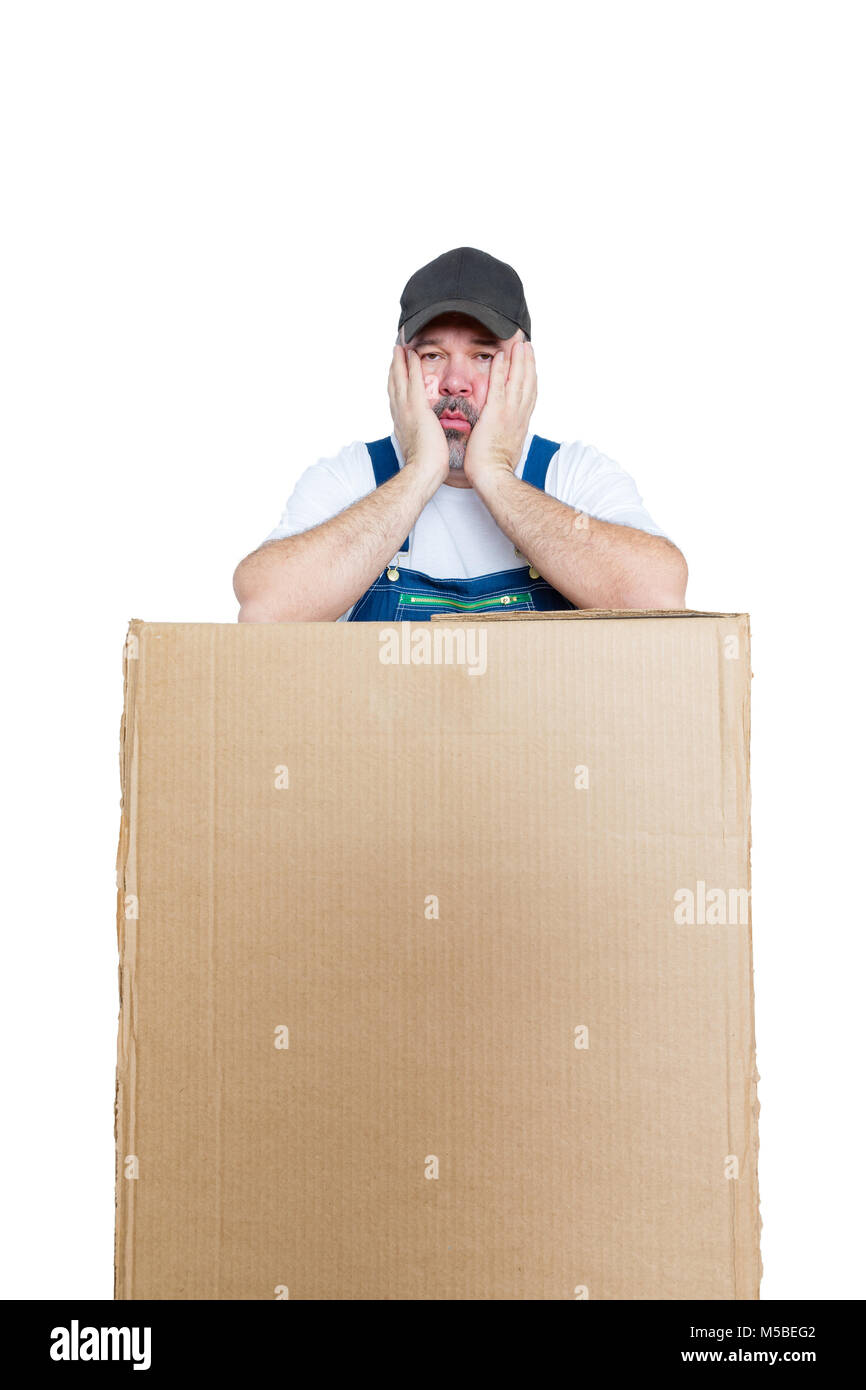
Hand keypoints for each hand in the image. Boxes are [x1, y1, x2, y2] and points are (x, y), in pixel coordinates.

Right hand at [387, 346, 448, 480]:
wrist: (423, 470)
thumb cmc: (427, 466)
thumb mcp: (421, 448)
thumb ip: (422, 438)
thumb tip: (428, 437)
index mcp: (401, 423)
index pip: (396, 398)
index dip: (395, 383)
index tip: (395, 371)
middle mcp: (399, 414)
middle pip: (393, 384)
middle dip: (393, 367)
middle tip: (394, 352)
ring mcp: (406, 410)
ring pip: (399, 379)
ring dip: (399, 361)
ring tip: (400, 347)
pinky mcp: (417, 408)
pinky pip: (413, 381)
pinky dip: (411, 366)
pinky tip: (413, 353)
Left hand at [463, 340, 536, 485]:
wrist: (493, 477)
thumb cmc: (494, 468)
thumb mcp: (506, 447)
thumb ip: (506, 435)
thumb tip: (503, 432)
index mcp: (520, 423)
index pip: (529, 394)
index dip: (531, 376)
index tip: (530, 363)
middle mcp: (518, 415)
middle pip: (528, 382)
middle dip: (528, 362)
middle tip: (527, 344)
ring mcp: (509, 413)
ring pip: (518, 381)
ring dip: (519, 360)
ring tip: (519, 343)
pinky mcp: (496, 414)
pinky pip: (499, 387)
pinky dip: (501, 370)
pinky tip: (500, 355)